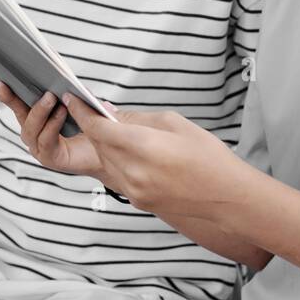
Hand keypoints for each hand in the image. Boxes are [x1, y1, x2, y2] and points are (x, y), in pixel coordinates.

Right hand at [0, 78, 103, 177]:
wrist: (111, 149)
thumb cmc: (96, 123)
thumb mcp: (84, 100)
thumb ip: (74, 89)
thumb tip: (64, 74)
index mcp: (39, 113)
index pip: (18, 98)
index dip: (7, 86)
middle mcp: (35, 129)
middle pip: (17, 110)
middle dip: (10, 96)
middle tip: (6, 82)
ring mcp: (40, 144)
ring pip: (30, 127)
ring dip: (39, 110)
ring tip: (50, 96)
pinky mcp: (49, 157)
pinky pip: (45, 140)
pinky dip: (52, 125)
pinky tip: (61, 113)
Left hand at [61, 92, 240, 216]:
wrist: (227, 198)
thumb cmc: (208, 157)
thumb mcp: (175, 123)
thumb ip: (137, 118)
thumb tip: (111, 114)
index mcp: (142, 146)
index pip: (98, 127)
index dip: (81, 112)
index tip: (72, 98)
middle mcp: (132, 171)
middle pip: (98, 144)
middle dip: (92, 126)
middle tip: (90, 109)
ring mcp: (133, 190)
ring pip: (105, 160)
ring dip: (104, 144)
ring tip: (112, 130)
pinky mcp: (138, 201)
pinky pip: (117, 175)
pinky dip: (117, 160)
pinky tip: (128, 151)